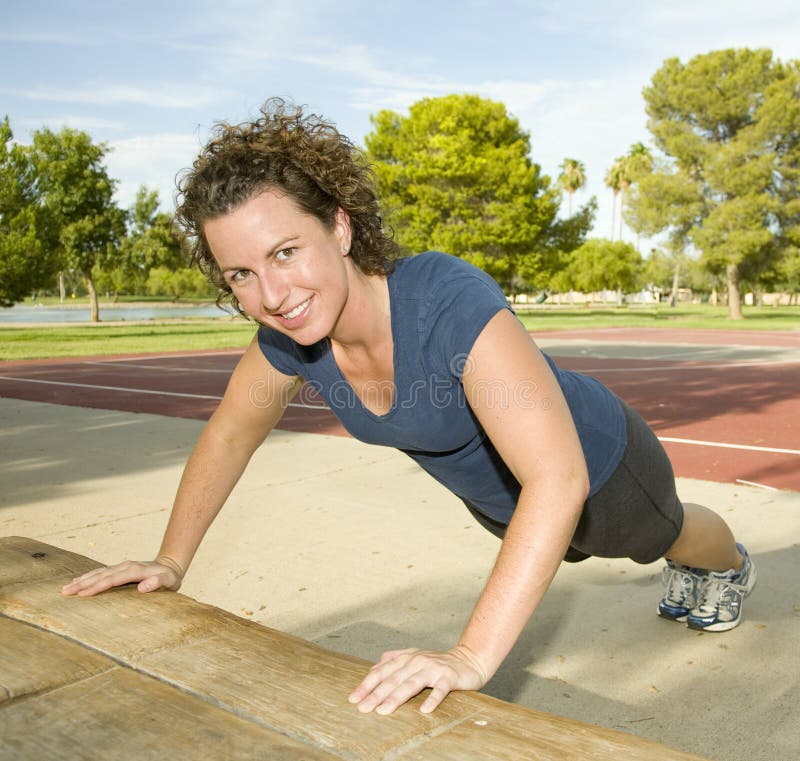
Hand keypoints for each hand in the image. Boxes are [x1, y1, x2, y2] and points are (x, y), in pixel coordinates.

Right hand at [60, 557, 183, 596]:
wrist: (170, 566)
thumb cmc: (170, 578)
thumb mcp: (169, 580)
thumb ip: (158, 582)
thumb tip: (142, 587)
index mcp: (135, 570)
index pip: (112, 579)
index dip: (97, 587)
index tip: (82, 594)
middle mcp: (125, 566)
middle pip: (101, 575)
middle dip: (83, 583)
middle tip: (65, 592)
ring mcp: (121, 566)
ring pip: (98, 573)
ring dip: (82, 580)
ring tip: (66, 588)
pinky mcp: (119, 569)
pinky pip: (101, 572)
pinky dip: (89, 576)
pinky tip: (78, 580)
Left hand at [348, 645, 487, 715]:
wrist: (468, 659)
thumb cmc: (438, 662)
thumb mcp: (414, 656)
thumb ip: (394, 659)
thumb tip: (374, 666)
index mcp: (407, 657)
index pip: (382, 671)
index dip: (367, 685)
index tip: (354, 699)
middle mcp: (417, 661)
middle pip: (393, 679)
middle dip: (376, 695)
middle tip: (363, 709)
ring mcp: (433, 668)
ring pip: (411, 684)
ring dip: (396, 698)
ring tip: (384, 711)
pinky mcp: (449, 677)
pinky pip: (440, 690)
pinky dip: (432, 699)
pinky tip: (425, 710)